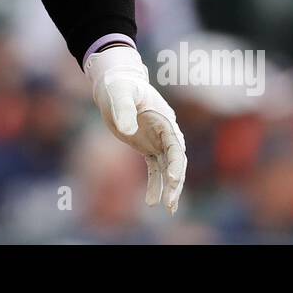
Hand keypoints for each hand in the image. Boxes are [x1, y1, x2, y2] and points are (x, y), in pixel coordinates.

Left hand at [84, 44, 186, 213]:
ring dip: (169, 188)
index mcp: (164, 120)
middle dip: (175, 182)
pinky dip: (155, 185)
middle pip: (177, 161)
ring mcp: (158, 141)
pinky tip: (152, 202)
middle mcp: (166, 132)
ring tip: (167, 208)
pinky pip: (155, 169)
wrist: (116, 85)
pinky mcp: (148, 147)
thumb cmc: (119, 85)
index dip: (176, 164)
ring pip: (168, 168)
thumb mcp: (119, 94)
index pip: (175, 146)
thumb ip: (124, 109)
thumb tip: (127, 130)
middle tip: (170, 203)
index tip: (172, 179)